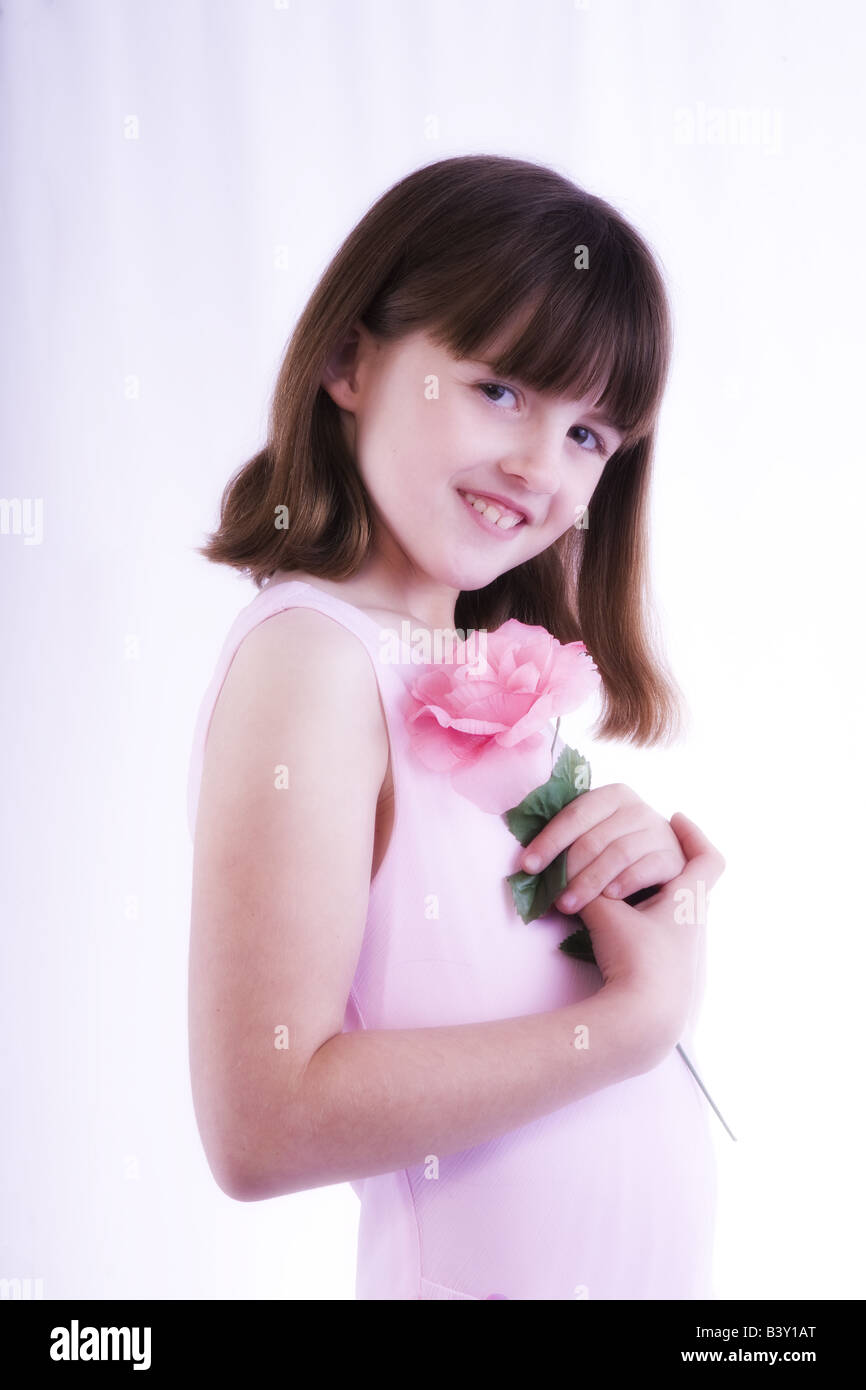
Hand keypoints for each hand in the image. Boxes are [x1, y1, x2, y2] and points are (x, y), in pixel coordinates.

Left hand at [519, 782, 686, 914]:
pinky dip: (625, 882)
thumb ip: (567, 840)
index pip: (575, 815)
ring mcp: (658, 832)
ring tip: (569, 905)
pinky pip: (647, 868)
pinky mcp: (674, 857)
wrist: (659, 864)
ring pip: (617, 854)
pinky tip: (609, 897)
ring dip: (589, 882)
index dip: (549, 841)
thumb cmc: (613, 852)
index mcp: (612, 795)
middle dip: (567, 869)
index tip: (528, 866)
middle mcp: (638, 808)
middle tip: (551, 896)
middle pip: (594, 838)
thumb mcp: (591, 836)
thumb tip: (526, 862)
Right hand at [578, 812, 725, 1055]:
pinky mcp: (663, 968)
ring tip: (622, 877)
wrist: (645, 1019)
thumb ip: (588, 890)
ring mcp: (680, 946)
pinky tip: (612, 908)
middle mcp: (689, 921)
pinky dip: (638, 912)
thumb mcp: (608, 915)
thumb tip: (561, 869)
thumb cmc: (636, 961)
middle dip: (671, 857)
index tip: (676, 818)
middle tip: (650, 838)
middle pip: (696, 879)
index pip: (707, 861)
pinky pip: (657, 927)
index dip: (694, 836)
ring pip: (677, 904)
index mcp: (688, 900)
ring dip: (650, 886)